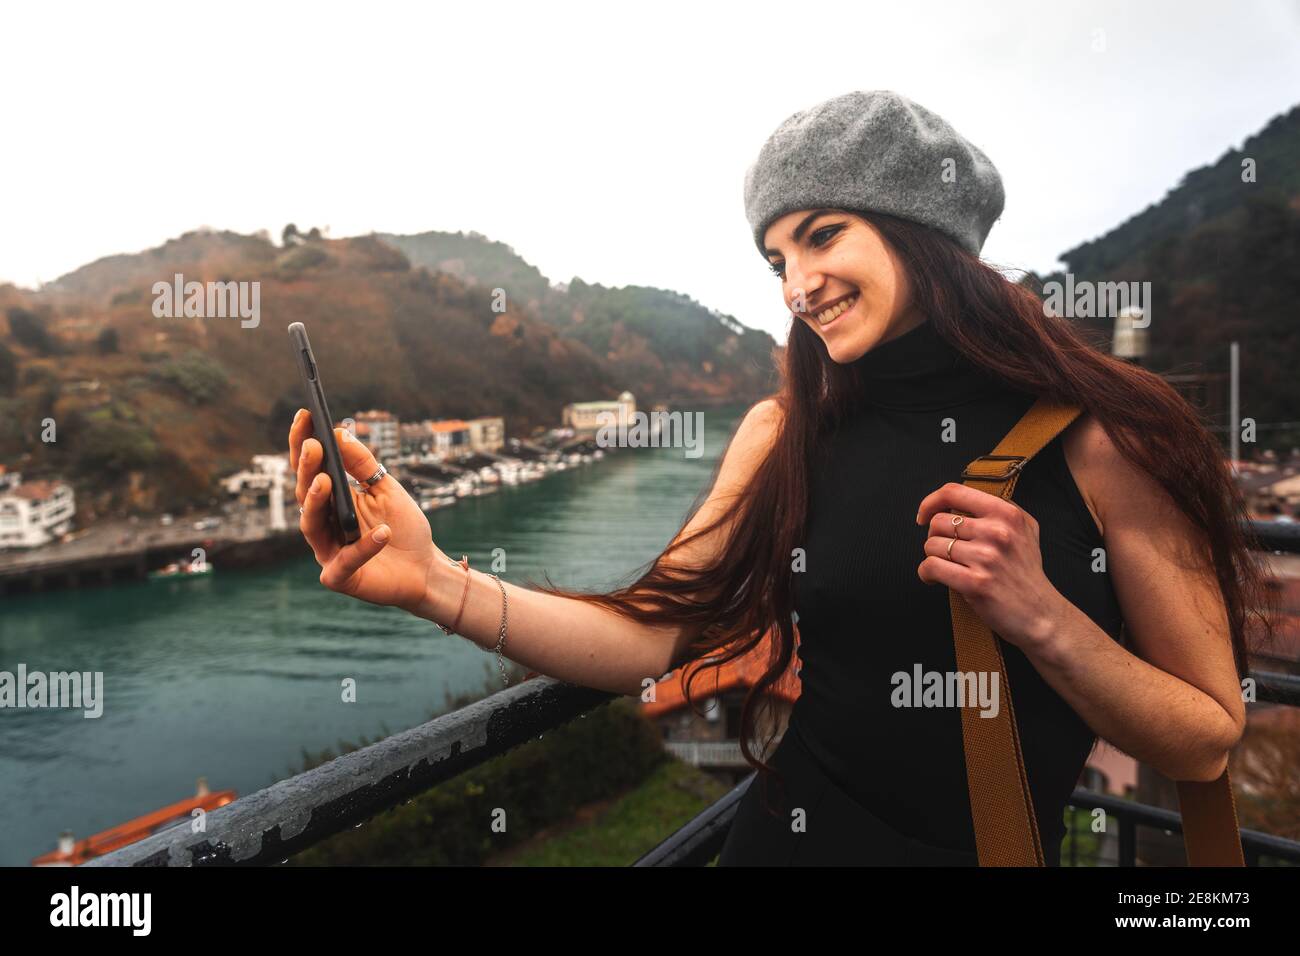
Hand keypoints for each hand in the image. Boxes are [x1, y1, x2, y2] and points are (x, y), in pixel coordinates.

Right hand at [288, 409, 441, 614]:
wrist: (424, 569)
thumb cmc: (403, 528)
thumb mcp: (387, 489)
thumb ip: (363, 465)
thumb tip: (340, 433)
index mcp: (331, 500)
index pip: (310, 469)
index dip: (303, 443)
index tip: (305, 415)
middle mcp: (323, 524)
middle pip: (306, 494)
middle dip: (307, 469)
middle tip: (313, 447)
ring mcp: (328, 552)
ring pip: (311, 525)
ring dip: (317, 502)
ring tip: (326, 480)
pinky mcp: (340, 577)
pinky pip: (347, 560)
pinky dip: (365, 546)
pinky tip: (383, 532)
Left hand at [915, 482, 1064, 648]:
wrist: (1041, 613)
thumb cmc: (1027, 572)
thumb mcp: (1026, 529)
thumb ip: (999, 509)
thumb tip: (960, 501)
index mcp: (1007, 514)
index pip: (954, 492)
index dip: (931, 502)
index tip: (925, 516)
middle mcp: (997, 532)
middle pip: (938, 522)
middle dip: (935, 538)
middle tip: (946, 552)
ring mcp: (986, 558)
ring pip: (932, 545)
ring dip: (932, 558)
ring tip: (946, 567)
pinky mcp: (975, 583)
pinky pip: (931, 567)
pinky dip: (926, 573)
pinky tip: (934, 578)